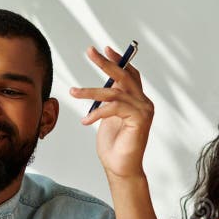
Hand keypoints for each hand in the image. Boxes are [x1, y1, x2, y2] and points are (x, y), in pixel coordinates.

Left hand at [69, 46, 153, 178]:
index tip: (105, 49)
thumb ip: (111, 100)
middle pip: (125, 76)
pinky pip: (114, 107)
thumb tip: (105, 81)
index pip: (131, 75)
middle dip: (106, 63)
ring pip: (114, 92)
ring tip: (73, 92)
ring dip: (90, 91)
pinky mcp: (140, 119)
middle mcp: (145, 103)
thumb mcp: (109, 116)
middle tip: (90, 51)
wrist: (120, 168)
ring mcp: (144, 110)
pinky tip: (86, 120)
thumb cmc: (114, 146)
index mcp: (138, 100)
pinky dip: (97, 112)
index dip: (119, 61)